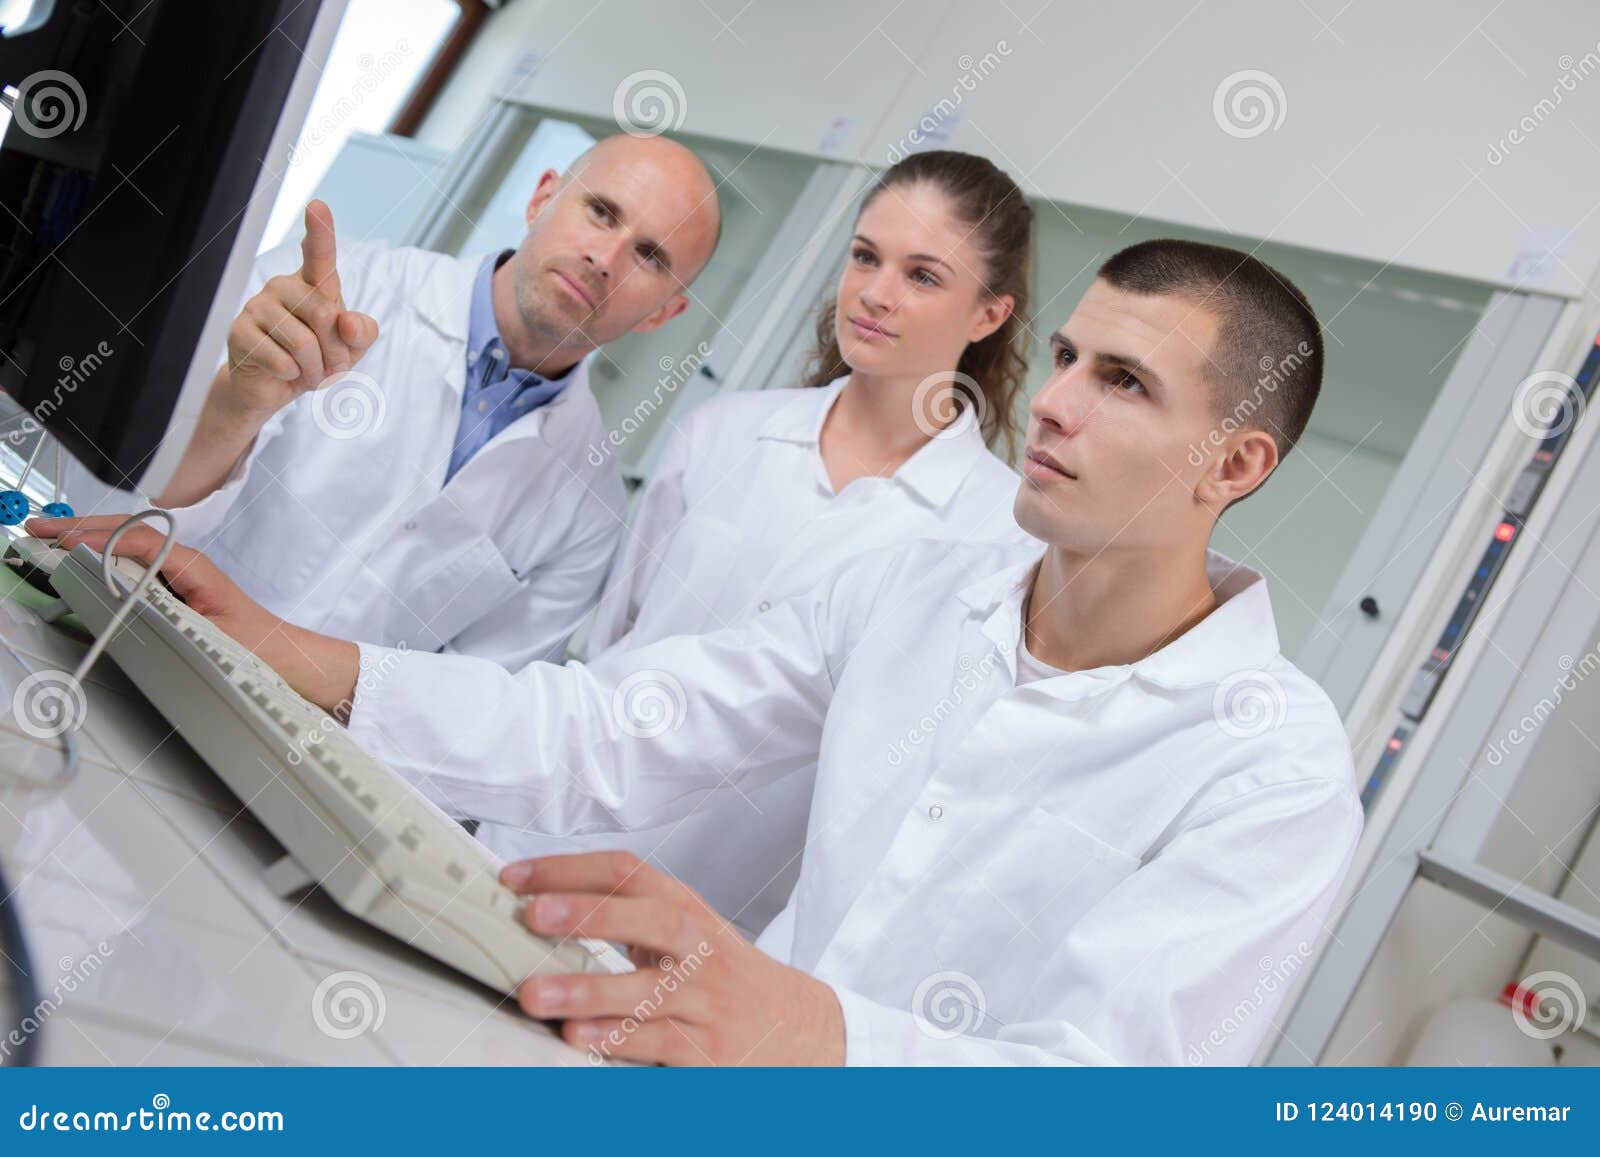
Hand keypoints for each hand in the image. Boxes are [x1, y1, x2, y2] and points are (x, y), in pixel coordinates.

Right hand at [25, 516, 360, 714]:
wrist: (288, 660)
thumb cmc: (260, 649)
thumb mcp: (215, 636)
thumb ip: (176, 617)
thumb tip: (135, 599)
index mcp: (196, 568)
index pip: (140, 541)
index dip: (101, 539)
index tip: (67, 542)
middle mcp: (186, 565)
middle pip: (127, 534)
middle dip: (81, 528)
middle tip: (37, 529)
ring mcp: (179, 575)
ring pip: (126, 546)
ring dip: (87, 537)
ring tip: (47, 535)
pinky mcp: (174, 589)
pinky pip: (132, 563)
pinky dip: (101, 555)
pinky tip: (79, 556)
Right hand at [222, 200, 379, 419]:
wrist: (275, 388)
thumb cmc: (316, 359)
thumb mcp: (351, 349)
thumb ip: (362, 333)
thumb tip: (349, 322)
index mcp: (311, 284)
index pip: (319, 256)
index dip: (320, 232)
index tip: (318, 205)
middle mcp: (282, 287)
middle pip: (324, 314)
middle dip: (336, 351)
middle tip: (330, 366)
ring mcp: (257, 306)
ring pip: (303, 342)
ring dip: (315, 368)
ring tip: (308, 371)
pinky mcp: (239, 332)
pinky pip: (281, 359)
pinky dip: (292, 376)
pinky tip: (284, 372)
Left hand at [501, 852, 845, 1065]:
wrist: (797, 1027)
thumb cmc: (722, 976)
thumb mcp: (683, 933)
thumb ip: (625, 918)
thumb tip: (541, 905)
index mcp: (684, 908)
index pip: (626, 872)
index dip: (569, 869)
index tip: (515, 877)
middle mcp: (698, 946)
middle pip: (646, 917)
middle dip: (586, 913)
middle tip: (531, 915)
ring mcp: (705, 998)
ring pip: (646, 989)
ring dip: (587, 990)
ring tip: (536, 993)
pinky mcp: (708, 1049)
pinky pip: (659, 1042)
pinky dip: (617, 1039)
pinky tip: (580, 1038)